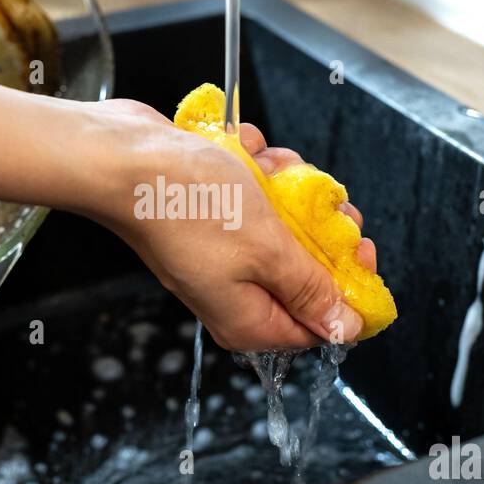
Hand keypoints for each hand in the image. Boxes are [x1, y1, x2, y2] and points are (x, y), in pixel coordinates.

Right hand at [84, 99, 377, 351]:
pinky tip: (243, 155)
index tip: (359, 246)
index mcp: (248, 321)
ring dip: (286, 189)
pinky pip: (254, 200)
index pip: (319, 325)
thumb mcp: (269, 250)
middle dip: (316, 227)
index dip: (347, 288)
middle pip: (305, 273)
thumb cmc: (191, 204)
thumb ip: (312, 290)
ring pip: (283, 227)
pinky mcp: (209, 220)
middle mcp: (234, 295)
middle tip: (318, 198)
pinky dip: (256, 173)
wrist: (125, 158)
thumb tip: (347, 328)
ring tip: (267, 168)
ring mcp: (220, 256)